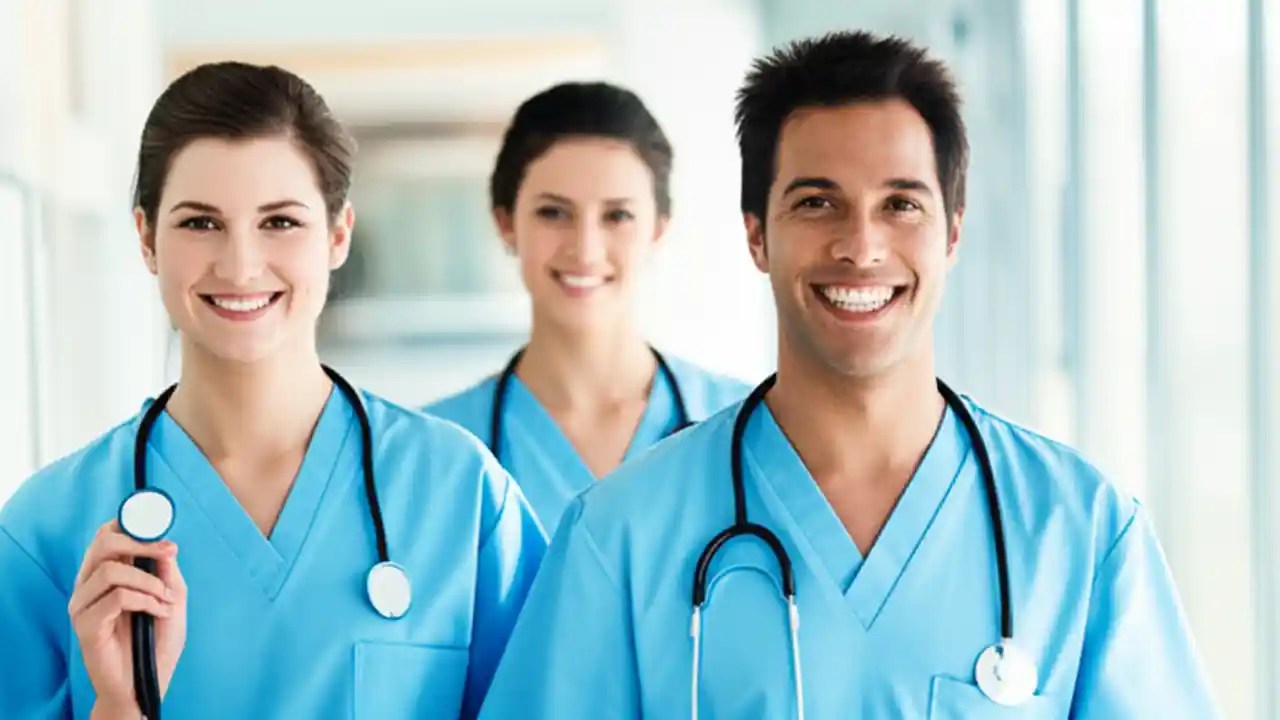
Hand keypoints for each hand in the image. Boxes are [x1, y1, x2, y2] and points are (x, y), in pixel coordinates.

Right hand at [69, 520, 187, 715]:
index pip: (105, 536)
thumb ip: (167, 571)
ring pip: (111, 570)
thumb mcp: (172, 598)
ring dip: (149, 581)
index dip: (130, 526)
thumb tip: (165, 543)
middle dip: (140, 544)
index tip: (162, 533)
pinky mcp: (85, 625)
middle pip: (103, 544)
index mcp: (104, 574)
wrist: (147, 681)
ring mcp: (82, 605)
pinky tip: (158, 612)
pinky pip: (116, 598)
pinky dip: (145, 601)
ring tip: (166, 599)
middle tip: (168, 552)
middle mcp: (87, 585)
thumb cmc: (157, 641)